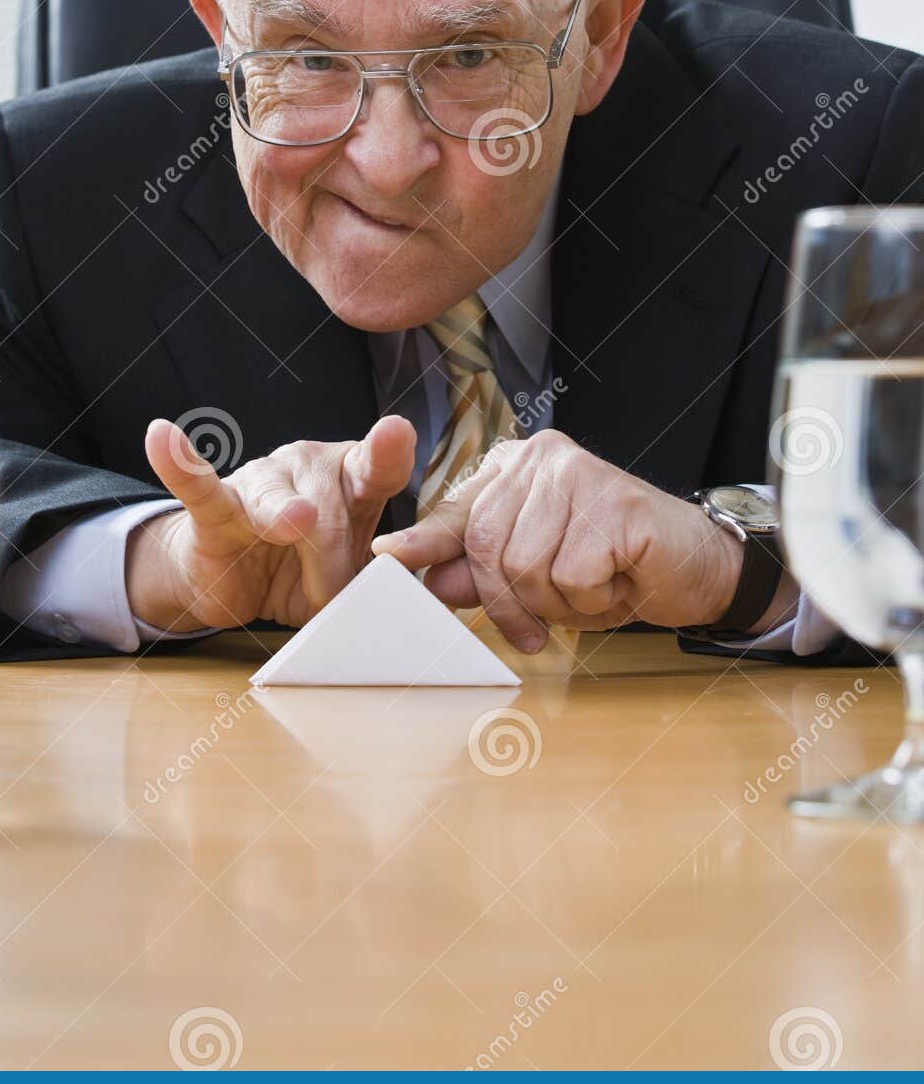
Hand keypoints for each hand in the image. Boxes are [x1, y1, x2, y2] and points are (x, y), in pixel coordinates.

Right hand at [128, 414, 415, 633]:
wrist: (234, 577)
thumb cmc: (303, 567)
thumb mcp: (346, 577)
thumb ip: (367, 581)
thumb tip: (382, 609)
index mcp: (350, 478)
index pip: (376, 465)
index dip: (388, 451)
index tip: (396, 433)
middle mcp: (307, 466)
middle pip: (330, 509)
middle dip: (333, 567)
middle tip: (328, 604)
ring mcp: (260, 482)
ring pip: (276, 500)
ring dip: (286, 518)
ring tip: (296, 523)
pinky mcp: (214, 509)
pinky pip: (199, 486)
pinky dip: (180, 464)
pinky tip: (162, 437)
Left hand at [371, 430, 749, 653]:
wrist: (697, 564)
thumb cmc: (614, 566)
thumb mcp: (538, 571)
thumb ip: (482, 572)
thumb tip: (428, 580)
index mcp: (516, 467)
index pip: (459, 512)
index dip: (423, 543)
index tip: (387, 559)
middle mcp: (542, 459)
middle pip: (487, 547)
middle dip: (510, 602)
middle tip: (541, 624)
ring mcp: (579, 476)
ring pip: (527, 568)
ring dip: (558, 603)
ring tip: (593, 587)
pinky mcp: (614, 505)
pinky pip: (571, 577)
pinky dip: (592, 599)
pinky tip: (618, 579)